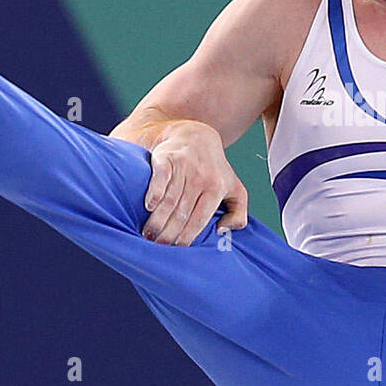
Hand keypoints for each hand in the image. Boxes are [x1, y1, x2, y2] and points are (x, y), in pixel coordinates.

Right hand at [141, 120, 247, 244]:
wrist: (196, 135)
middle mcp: (200, 177)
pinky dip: (154, 192)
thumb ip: (239, 213)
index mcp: (216, 188)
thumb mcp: (235, 189)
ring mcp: (183, 166)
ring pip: (169, 199)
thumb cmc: (214, 169)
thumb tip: (224, 230)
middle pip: (181, 212)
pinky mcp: (167, 157)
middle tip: (156, 246)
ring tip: (147, 234)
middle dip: (168, 233)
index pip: (199, 219)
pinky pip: (160, 177)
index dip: (186, 237)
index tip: (175, 250)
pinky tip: (148, 206)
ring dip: (157, 219)